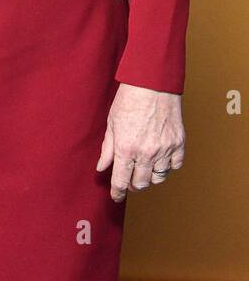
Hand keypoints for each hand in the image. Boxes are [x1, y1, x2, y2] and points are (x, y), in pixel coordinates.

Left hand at [96, 82, 184, 202]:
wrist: (153, 84)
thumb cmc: (129, 100)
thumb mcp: (112, 123)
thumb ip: (107, 149)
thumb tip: (101, 168)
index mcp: (126, 148)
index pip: (121, 180)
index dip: (117, 192)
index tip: (116, 196)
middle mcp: (146, 153)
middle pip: (141, 184)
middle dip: (133, 185)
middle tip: (129, 179)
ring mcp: (164, 149)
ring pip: (158, 178)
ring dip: (150, 177)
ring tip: (144, 168)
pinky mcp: (178, 143)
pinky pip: (175, 166)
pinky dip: (168, 166)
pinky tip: (160, 159)